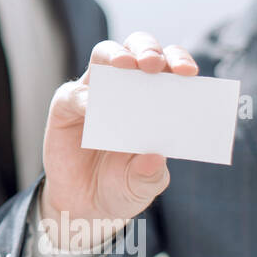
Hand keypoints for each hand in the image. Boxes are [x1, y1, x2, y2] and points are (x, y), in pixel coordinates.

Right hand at [40, 32, 197, 249]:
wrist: (84, 207)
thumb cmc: (122, 187)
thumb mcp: (141, 187)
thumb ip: (149, 175)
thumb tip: (155, 157)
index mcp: (155, 99)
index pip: (170, 69)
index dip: (180, 63)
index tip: (189, 74)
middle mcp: (126, 87)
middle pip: (138, 49)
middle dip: (148, 50)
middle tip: (153, 63)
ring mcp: (95, 92)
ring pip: (105, 55)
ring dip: (117, 55)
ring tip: (126, 66)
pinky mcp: (67, 105)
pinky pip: (76, 93)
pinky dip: (86, 96)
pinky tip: (94, 106)